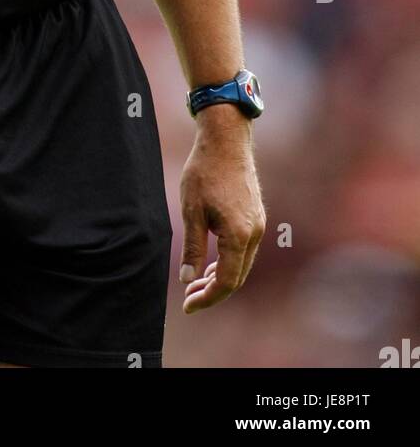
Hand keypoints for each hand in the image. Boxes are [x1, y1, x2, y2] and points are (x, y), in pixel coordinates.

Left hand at [178, 109, 265, 312]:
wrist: (226, 140)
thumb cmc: (204, 172)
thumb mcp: (191, 211)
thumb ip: (192, 248)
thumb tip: (187, 280)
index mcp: (239, 234)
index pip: (227, 281)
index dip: (207, 298)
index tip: (187, 305)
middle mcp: (255, 232)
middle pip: (238, 276)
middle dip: (213, 291)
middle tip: (188, 297)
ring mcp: (258, 224)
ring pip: (243, 264)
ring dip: (221, 277)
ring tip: (196, 282)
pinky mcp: (256, 215)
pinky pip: (246, 249)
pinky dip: (229, 261)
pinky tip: (212, 261)